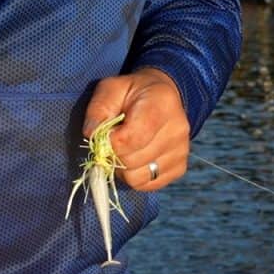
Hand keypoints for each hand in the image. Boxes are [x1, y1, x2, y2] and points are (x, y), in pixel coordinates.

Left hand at [82, 68, 189, 191]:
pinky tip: (136, 157)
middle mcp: (177, 130)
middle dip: (114, 154)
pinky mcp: (180, 168)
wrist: (163, 97)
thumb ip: (98, 109)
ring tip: (124, 149)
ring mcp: (181, 152)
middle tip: (113, 140)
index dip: (108, 142)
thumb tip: (91, 135)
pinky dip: (135, 176)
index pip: (129, 139)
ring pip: (137, 178)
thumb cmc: (133, 93)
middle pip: (131, 161)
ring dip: (122, 168)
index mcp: (161, 105)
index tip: (105, 134)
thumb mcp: (111, 89)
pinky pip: (147, 185)